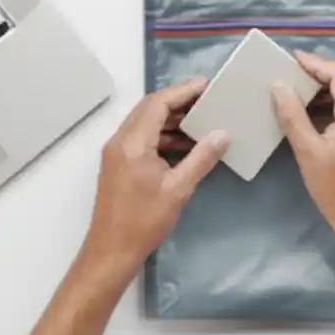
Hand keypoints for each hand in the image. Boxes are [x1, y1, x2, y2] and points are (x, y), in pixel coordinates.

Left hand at [84, 79, 230, 270]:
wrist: (111, 250)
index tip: (207, 85)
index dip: (183, 91)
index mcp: (133, 143)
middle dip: (178, 100)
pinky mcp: (118, 164)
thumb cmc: (144, 221)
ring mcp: (117, 152)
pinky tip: (185, 144)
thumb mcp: (178, 189)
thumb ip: (201, 158)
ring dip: (170, 119)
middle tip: (207, 98)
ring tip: (201, 120)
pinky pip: (141, 138)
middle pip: (149, 108)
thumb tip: (222, 133)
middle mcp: (120, 141)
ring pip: (145, 123)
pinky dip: (162, 135)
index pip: (158, 103)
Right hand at [271, 51, 334, 240]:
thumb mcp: (307, 152)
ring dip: (328, 84)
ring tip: (299, 88)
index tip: (292, 60)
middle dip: (322, 70)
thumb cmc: (334, 189)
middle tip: (294, 71)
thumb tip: (279, 86)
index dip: (316, 63)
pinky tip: (313, 109)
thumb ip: (293, 116)